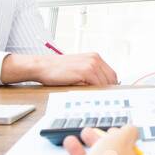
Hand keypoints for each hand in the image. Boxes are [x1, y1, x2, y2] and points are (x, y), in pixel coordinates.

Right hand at [4, 52, 118, 86]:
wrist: (43, 66)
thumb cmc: (57, 69)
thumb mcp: (78, 67)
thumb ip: (91, 73)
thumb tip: (101, 86)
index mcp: (94, 57)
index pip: (111, 73)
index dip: (110, 85)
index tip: (108, 92)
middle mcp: (95, 59)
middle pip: (111, 78)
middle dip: (107, 89)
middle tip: (102, 98)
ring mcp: (91, 64)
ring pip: (105, 83)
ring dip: (100, 91)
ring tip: (93, 96)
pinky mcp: (85, 71)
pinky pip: (97, 85)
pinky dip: (94, 91)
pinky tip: (87, 93)